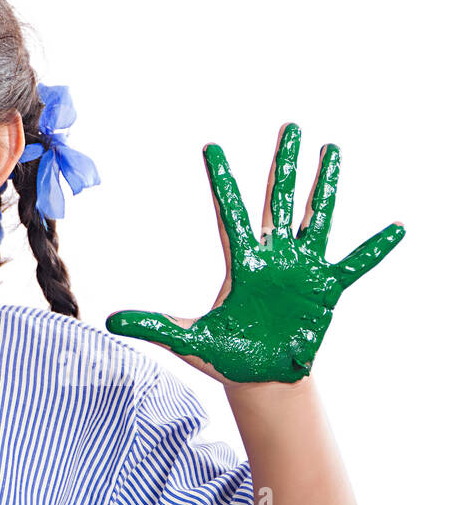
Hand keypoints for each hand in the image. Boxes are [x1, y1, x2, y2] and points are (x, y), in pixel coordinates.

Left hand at [105, 122, 404, 383]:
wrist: (263, 378)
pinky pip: (354, 264)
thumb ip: (153, 326)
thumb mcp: (187, 340)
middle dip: (283, 165)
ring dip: (326, 185)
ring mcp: (302, 269)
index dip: (223, 182)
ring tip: (332, 149)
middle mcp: (273, 256)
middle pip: (278, 201)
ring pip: (317, 218)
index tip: (211, 147)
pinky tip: (395, 227)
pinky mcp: (326, 290)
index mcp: (240, 262)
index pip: (229, 213)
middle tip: (289, 126)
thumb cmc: (227, 355)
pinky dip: (374, 248)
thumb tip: (108, 320)